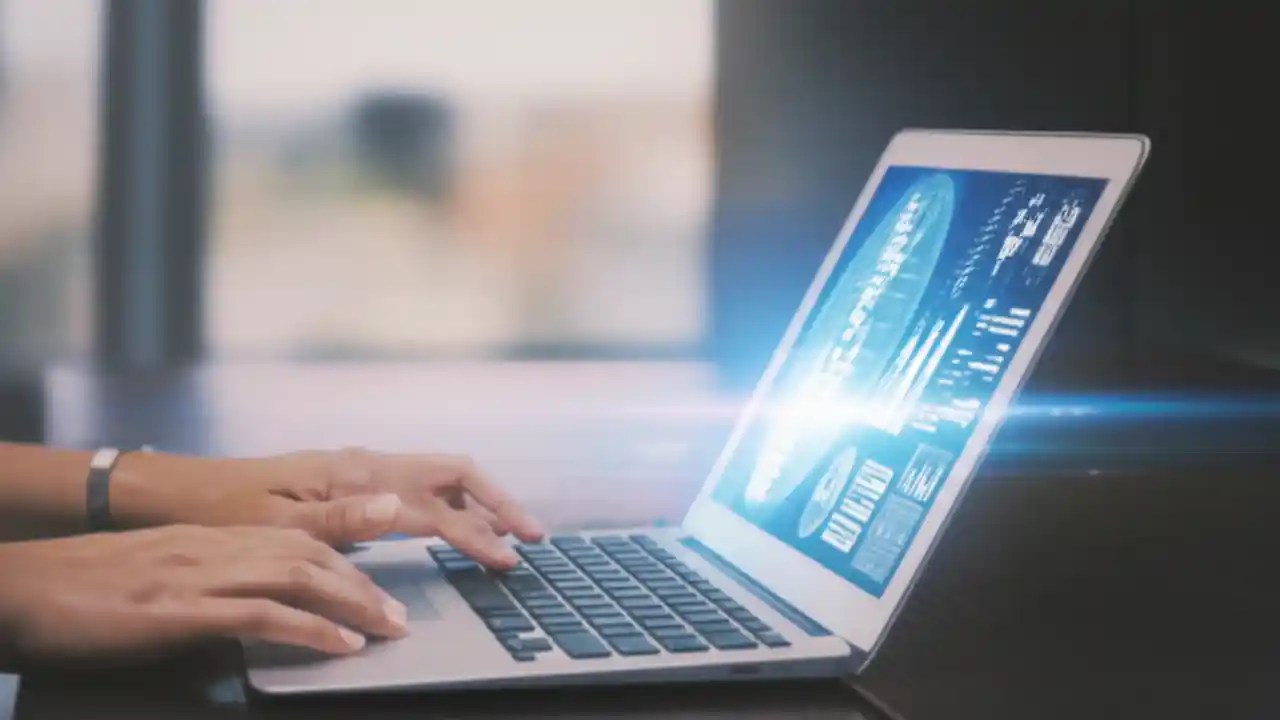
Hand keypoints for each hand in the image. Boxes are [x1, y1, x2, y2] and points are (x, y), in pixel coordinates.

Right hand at [0, 525, 406, 666]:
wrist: (21, 588)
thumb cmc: (82, 588)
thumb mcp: (156, 573)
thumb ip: (206, 579)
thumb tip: (244, 601)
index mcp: (211, 537)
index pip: (296, 539)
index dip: (345, 560)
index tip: (374, 587)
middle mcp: (215, 546)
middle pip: (311, 553)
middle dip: (362, 584)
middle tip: (397, 616)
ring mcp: (200, 574)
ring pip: (299, 576)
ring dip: (352, 603)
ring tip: (385, 629)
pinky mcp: (182, 609)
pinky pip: (263, 614)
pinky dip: (311, 629)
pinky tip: (339, 646)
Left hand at [110, 449, 543, 567]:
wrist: (184, 490)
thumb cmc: (225, 511)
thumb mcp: (276, 525)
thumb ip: (343, 520)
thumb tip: (400, 510)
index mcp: (355, 476)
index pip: (436, 507)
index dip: (478, 534)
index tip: (509, 561)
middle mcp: (366, 464)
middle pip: (455, 472)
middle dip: (500, 501)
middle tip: (534, 535)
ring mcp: (362, 468)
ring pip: (441, 475)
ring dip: (481, 499)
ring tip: (510, 530)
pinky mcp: (353, 478)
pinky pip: (418, 483)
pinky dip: (452, 500)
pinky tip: (457, 523)